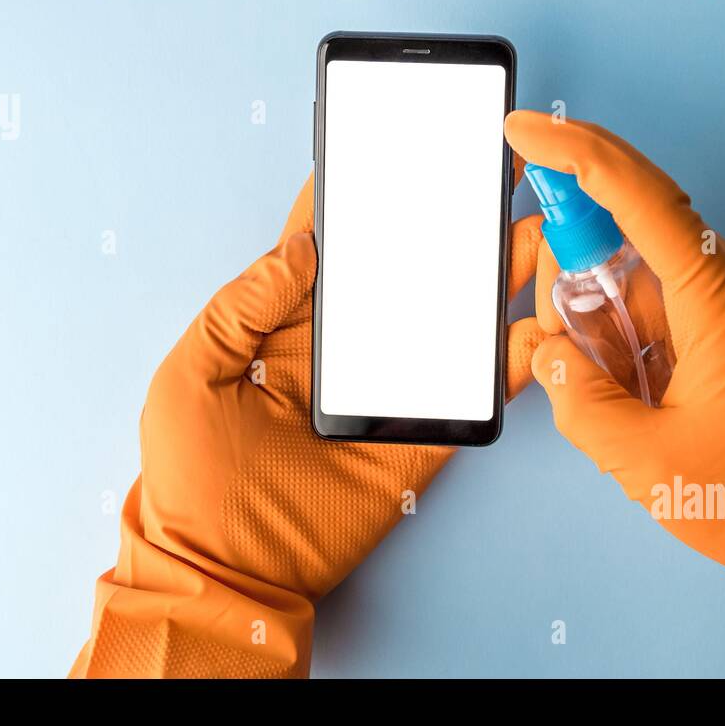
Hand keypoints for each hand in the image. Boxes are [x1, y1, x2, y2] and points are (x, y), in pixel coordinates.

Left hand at [140, 171, 544, 601]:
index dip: (357, 202)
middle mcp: (342, 349)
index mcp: (284, 326)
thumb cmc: (190, 476)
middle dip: (443, 229)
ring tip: (527, 235)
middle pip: (402, 275)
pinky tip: (533, 323)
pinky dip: (507, 364)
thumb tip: (299, 248)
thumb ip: (240, 305)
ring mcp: (385, 392)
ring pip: (446, 325)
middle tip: (485, 182)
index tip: (392, 152)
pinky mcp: (415, 441)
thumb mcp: (191, 375)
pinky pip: (468, 397)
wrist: (222, 572)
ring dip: (488, 282)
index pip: (327, 249)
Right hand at [506, 110, 724, 676]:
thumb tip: (551, 356)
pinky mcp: (719, 330)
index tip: (521, 130)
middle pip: (616, 235)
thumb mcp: (648, 462)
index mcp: (717, 298)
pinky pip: (646, 312)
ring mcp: (724, 305)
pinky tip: (615, 395)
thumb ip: (578, 401)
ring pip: (624, 279)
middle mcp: (724, 284)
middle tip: (544, 340)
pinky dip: (613, 344)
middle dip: (560, 273)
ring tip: (602, 398)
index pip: (638, 194)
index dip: (573, 153)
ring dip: (588, 325)